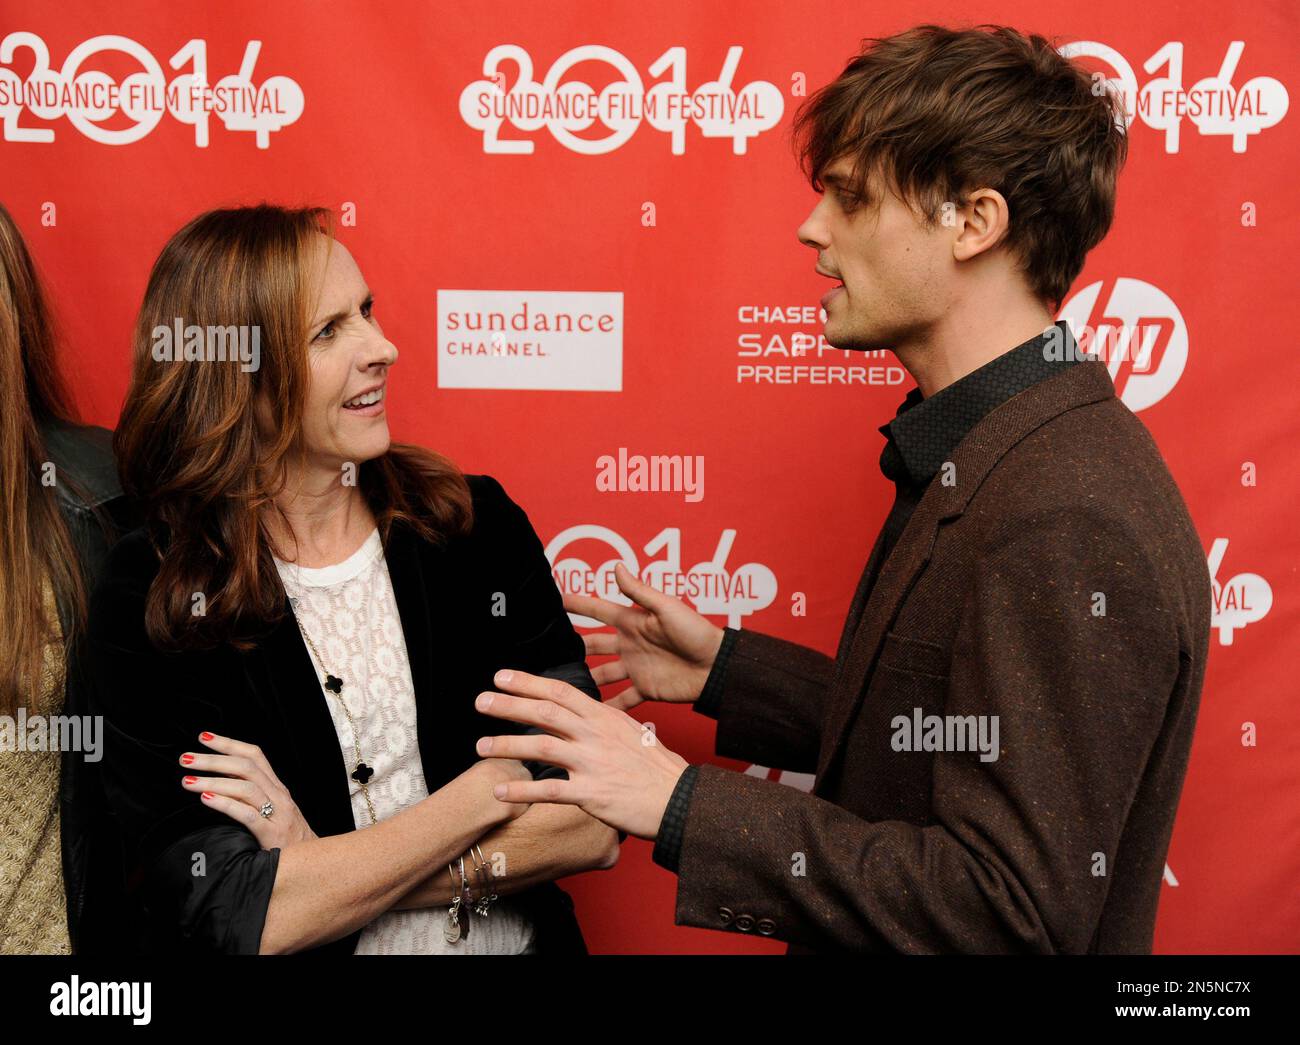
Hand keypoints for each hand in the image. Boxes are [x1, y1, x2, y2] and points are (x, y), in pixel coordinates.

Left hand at [180, 732, 317, 848]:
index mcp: (277, 788)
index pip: (254, 756)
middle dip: (214, 760)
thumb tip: (217, 785)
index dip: (229, 743)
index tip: (203, 737)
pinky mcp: (273, 835)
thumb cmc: (286, 840)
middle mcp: (279, 795)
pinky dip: (225, 804)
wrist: (311, 865)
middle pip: (246, 767)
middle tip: (185, 758)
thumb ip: (252, 798)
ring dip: (214, 781)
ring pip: (246, 788)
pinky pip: (247, 814)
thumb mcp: (273, 812)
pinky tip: (206, 800)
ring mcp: (278, 814)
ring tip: (188, 781)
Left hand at [474, 669, 688, 839]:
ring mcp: (593, 763)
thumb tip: (580, 716)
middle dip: (509, 705)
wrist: (680, 799)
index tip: (501, 676)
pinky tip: (501, 792)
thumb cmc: (658, 769)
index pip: (560, 691)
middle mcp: (596, 735)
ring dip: (507, 745)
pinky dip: (522, 790)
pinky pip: (550, 790)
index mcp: (604, 717)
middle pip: (545, 712)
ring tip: (480, 746)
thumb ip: (602, 723)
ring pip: (542, 747)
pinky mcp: (592, 794)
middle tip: (480, 701)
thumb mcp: (631, 733)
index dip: (528, 682)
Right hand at [563, 562, 723, 711]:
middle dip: (573, 646)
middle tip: (548, 652)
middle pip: (594, 645)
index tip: (554, 600)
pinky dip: (608, 707)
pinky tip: (590, 714)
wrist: (716, 666)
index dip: (578, 604)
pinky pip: (622, 699)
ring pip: (602, 674)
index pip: (598, 610)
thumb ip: (638, 591)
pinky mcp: (645, 688)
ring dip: (586, 679)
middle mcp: (630, 644)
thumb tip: (616, 566)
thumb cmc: (696, 631)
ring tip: (563, 686)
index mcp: (633, 621)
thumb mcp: (666, 607)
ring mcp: (636, 667)